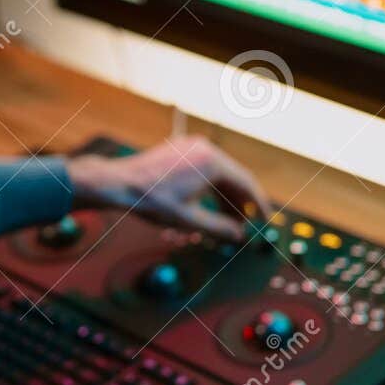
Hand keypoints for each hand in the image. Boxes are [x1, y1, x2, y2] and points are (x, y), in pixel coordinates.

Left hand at [63, 136, 272, 240]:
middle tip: (248, 226)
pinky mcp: (182, 152)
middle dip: (242, 204)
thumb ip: (219, 228)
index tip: (267, 221)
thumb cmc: (151, 200)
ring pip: (220, 176)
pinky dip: (212, 190)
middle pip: (235, 179)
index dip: (259, 205)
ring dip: (227, 199)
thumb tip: (240, 236)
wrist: (117, 183)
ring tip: (229, 223)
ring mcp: (193, 148)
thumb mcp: (188, 220)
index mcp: (212, 162)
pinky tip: (211, 209)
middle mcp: (206, 149)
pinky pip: (206, 171)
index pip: (247, 184)